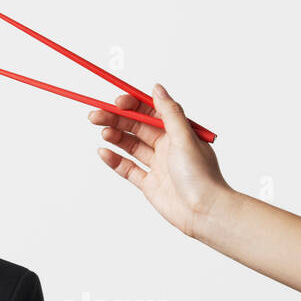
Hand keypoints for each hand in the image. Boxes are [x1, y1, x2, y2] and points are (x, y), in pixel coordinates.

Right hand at [88, 84, 231, 238]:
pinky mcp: (149, 183)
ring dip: (115, 136)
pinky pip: (128, 168)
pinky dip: (115, 160)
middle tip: (95, 115)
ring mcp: (157, 165)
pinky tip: (104, 152)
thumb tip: (157, 88)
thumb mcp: (184, 138)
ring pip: (130, 145)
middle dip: (116, 119)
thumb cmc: (201, 176)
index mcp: (178, 132)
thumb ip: (169, 113)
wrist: (204, 212)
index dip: (132, 106)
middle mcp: (167, 146)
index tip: (116, 102)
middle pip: (136, 127)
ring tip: (103, 132)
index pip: (150, 112)